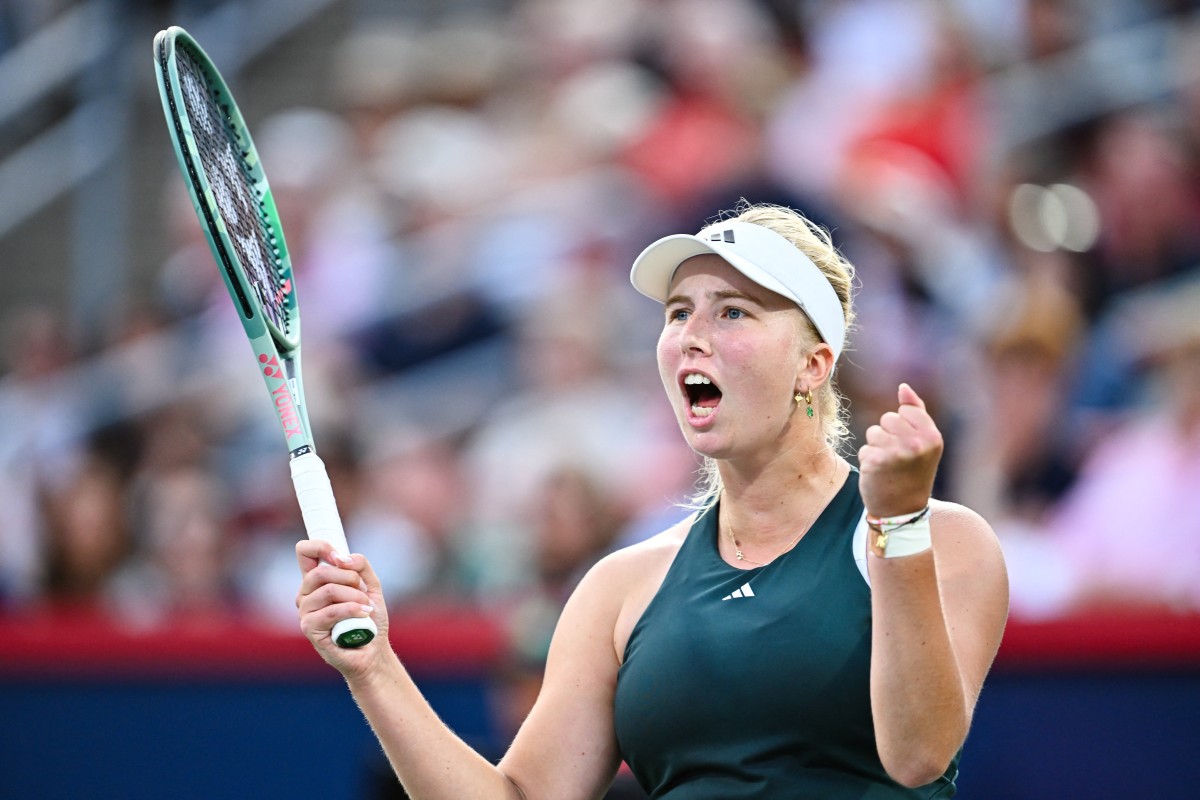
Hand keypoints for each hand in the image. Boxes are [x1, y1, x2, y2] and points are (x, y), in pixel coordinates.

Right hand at [296, 539, 389, 675]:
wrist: (374, 649)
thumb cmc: (368, 618)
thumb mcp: (371, 585)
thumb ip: (360, 565)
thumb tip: (343, 558)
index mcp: (316, 581)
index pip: (305, 552)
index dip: (320, 546)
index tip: (340, 556)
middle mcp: (306, 595)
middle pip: (320, 572)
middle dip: (349, 577)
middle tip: (363, 590)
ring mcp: (305, 612)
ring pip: (328, 590)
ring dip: (355, 596)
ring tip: (366, 607)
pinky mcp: (310, 629)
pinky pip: (331, 611)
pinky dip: (353, 610)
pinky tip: (363, 614)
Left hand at [858, 383, 942, 517]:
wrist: (902, 510)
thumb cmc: (913, 472)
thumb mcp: (924, 443)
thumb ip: (916, 412)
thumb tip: (903, 387)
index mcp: (932, 436)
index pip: (905, 410)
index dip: (903, 426)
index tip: (911, 447)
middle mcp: (916, 443)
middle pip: (887, 419)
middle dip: (888, 435)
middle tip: (898, 458)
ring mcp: (895, 452)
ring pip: (873, 432)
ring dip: (877, 447)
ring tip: (889, 465)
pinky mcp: (876, 462)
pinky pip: (864, 448)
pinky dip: (869, 460)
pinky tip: (879, 474)